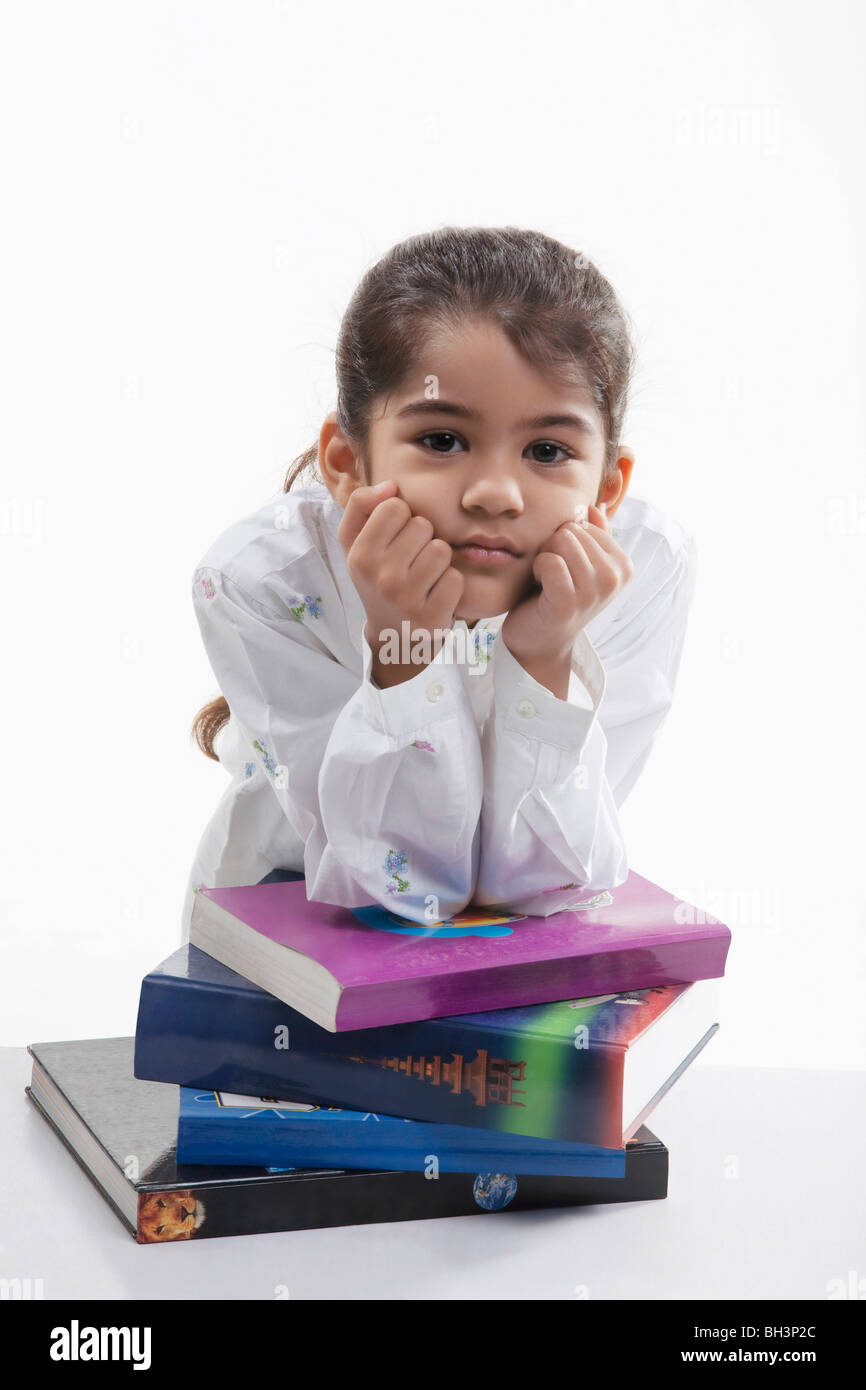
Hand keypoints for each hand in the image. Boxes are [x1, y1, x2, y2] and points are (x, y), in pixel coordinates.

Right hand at [337, 480, 464, 685]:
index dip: (400, 518)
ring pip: (442, 549)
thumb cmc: (377, 580)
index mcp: (359, 556)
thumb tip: (390, 485)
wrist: (392, 637)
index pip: (394, 506)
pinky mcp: (432, 617)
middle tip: (410, 563)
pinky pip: (456, 578)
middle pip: (422, 525)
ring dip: (438, 561)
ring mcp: (407, 599)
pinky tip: (435, 596)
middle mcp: (380, 577)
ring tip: (424, 578)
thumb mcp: (356, 544)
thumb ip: (361, 506)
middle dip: (421, 539)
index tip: (394, 540)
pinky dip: (450, 585)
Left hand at [501, 503, 633, 675]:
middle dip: (553, 547)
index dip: (566, 539)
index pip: (586, 523)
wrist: (541, 641)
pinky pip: (549, 561)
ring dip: (544, 557)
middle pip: (572, 530)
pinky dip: (537, 569)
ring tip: (546, 580)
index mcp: (623, 565)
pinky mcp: (568, 602)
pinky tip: (539, 586)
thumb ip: (593, 535)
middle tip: (552, 575)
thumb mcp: (581, 564)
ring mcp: (594, 592)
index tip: (566, 567)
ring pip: (561, 541)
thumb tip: (595, 506)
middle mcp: (614, 578)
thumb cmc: (557, 597)